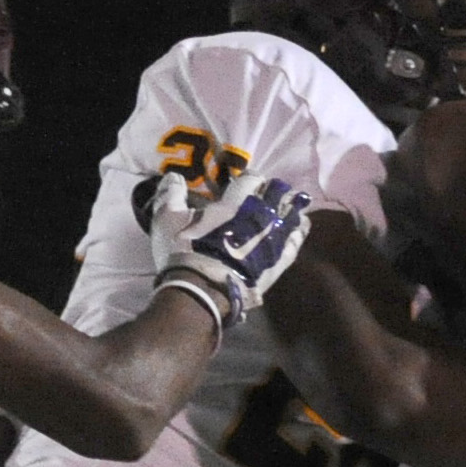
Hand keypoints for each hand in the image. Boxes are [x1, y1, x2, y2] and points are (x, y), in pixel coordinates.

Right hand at [142, 171, 313, 330]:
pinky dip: (298, 230)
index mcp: (236, 201)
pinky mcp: (280, 261)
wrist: (203, 290)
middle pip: (276, 192)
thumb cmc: (185, 252)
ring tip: (287, 208)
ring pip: (292, 213)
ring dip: (289, 207)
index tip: (245, 184)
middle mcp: (260, 214)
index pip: (251, 178)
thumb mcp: (167, 219)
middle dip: (272, 191)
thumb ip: (171, 194)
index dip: (249, 178)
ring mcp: (274, 238)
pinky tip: (298, 226)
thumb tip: (173, 176)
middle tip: (266, 195)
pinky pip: (297, 240)